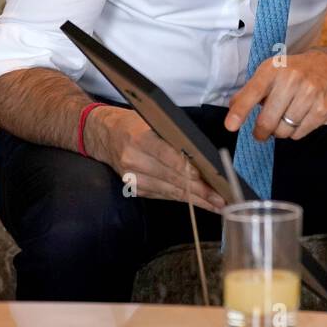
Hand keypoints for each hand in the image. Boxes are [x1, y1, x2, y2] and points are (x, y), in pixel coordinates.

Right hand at [86, 105, 224, 212]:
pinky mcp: (135, 188)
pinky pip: (163, 195)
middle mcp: (134, 159)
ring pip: (169, 190)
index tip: (206, 180)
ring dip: (195, 200)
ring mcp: (133, 177)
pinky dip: (182, 199)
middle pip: (172, 178)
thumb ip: (175, 137)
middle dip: (199, 191)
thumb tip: (202, 156)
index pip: (168, 156)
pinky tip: (199, 203)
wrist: (104, 134)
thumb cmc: (135, 123)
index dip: (187, 170)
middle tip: (221, 198)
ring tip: (216, 205)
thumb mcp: (154, 121)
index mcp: (139, 138)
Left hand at [223, 48, 326, 141]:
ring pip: (284, 131)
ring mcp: (310, 94)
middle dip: (261, 132)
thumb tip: (234, 108)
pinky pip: (300, 133)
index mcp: (275, 68)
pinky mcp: (323, 108)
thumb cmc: (297, 70)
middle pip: (267, 120)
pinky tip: (300, 119)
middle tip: (261, 132)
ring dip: (280, 131)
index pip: (253, 92)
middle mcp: (292, 79)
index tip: (230, 126)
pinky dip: (296, 132)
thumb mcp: (272, 70)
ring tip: (285, 120)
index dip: (240, 112)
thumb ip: (252, 89)